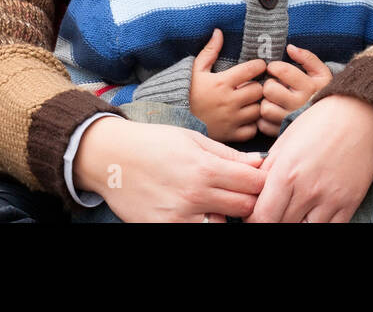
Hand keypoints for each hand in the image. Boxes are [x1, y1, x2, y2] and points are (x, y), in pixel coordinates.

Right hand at [73, 115, 266, 221]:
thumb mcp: (192, 139)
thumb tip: (258, 163)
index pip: (254, 183)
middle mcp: (194, 196)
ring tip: (216, 201)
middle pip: (245, 207)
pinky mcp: (165, 229)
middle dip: (248, 198)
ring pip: (225, 225)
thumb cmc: (152, 143)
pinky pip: (199, 232)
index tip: (258, 177)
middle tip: (240, 190)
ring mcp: (179, 218)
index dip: (262, 180)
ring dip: (227, 214)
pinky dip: (205, 223)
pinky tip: (198, 211)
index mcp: (204, 168)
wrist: (111, 158)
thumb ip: (228, 155)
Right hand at [189, 29, 266, 142]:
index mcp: (222, 82)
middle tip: (255, 84)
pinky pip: (253, 130)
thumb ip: (210, 51)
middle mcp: (229, 101)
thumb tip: (219, 31)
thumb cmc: (187, 92)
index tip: (259, 66)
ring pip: (258, 110)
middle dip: (259, 86)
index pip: (252, 69)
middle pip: (259, 90)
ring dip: (257, 105)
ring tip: (252, 101)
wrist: (173, 118)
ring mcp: (231, 119)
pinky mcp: (230, 135)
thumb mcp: (196, 69)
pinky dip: (253, 124)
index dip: (259, 65)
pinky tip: (247, 118)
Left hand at [247, 94, 372, 222]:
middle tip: (274, 211)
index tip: (255, 215)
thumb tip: (252, 192)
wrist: (358, 115)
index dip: (254, 220)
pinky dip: (318, 225)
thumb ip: (267, 170)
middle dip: (273, 220)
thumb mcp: (285, 141)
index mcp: (286, 172)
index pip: (262, 216)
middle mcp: (308, 189)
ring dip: (296, 224)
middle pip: (281, 225)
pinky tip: (313, 215)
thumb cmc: (318, 124)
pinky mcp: (349, 203)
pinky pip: (330, 229)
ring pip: (304, 230)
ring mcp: (330, 199)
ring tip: (294, 212)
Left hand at [257, 44, 332, 136]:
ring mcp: (290, 120)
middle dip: (269, 84)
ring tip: (274, 100)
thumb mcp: (321, 72)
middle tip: (275, 85)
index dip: (273, 67)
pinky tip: (274, 112)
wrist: (333, 120)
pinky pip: (264, 125)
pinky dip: (265, 119)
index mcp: (308, 86)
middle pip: (269, 89)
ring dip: (266, 102)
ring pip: (265, 108)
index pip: (281, 70)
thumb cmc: (322, 92)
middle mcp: (299, 104)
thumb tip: (289, 47)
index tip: (275, 69)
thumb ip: (307, 57)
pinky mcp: (282, 133)